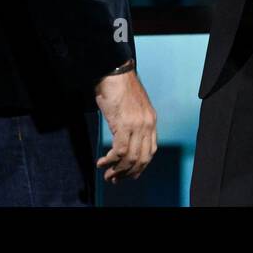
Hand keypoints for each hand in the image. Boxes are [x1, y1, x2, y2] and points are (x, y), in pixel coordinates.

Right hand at [94, 68, 157, 182]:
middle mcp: (148, 124)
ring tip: (107, 175)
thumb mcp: (132, 109)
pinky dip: (110, 160)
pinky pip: (119, 151)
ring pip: (131, 158)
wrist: (114, 72)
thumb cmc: (119, 88)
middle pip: (142, 158)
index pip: (150, 151)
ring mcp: (138, 125)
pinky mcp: (124, 124)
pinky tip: (102, 162)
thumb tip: (124, 143)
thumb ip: (133, 124)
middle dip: (128, 173)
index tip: (130, 174)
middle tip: (115, 179)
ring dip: (117, 170)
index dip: (140, 166)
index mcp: (151, 121)